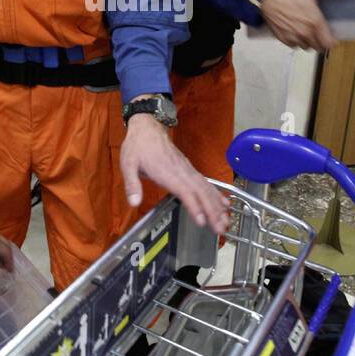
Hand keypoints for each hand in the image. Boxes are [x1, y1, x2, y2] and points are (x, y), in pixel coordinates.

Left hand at [119, 113, 229, 232]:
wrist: (147, 127)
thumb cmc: (138, 145)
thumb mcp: (128, 164)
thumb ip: (132, 184)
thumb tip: (134, 202)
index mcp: (167, 172)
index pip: (185, 191)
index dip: (195, 207)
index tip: (202, 221)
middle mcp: (181, 171)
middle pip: (201, 192)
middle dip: (213, 211)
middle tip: (221, 228)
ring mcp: (187, 169)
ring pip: (206, 188)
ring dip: (217, 205)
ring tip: (226, 221)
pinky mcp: (189, 169)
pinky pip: (205, 182)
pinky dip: (216, 194)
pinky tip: (224, 203)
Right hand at [260, 0, 349, 49]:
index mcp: (315, 22)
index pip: (328, 43)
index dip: (332, 41)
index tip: (332, 36)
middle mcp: (305, 33)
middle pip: (318, 47)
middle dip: (320, 42)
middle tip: (320, 32)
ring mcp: (292, 37)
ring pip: (305, 47)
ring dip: (308, 42)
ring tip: (307, 32)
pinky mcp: (281, 37)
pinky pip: (293, 45)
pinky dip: (296, 41)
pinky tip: (295, 31)